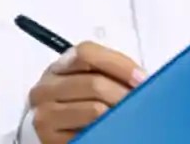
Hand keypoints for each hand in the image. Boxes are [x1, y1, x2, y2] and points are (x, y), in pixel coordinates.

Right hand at [27, 41, 146, 143]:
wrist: (51, 129)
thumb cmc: (76, 105)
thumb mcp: (85, 82)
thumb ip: (108, 72)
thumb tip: (141, 80)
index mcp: (58, 68)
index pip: (87, 54)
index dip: (119, 65)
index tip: (141, 79)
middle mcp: (47, 88)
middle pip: (94, 83)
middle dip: (124, 94)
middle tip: (143, 104)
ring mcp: (46, 114)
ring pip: (95, 110)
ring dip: (119, 115)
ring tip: (131, 118)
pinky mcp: (50, 139)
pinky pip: (90, 134)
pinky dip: (108, 132)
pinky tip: (115, 131)